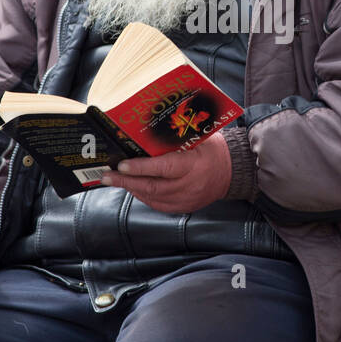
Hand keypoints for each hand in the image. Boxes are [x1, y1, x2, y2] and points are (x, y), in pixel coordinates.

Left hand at [101, 132, 231, 213]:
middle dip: (126, 181)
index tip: (123, 165)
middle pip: (153, 187)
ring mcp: (186, 200)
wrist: (232, 172)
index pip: (164, 168)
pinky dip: (143, 196)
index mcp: (194, 165)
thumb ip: (175, 139)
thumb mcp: (198, 138)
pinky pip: (158, 204)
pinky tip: (133, 187)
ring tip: (114, 180)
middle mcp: (189, 186)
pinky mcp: (184, 207)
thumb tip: (147, 134)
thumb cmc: (214, 150)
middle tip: (107, 176)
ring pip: (152, 197)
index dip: (142, 167)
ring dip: (131, 189)